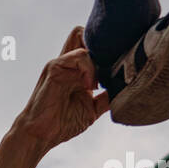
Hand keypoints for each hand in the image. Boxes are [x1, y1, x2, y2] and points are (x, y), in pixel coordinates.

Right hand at [11, 26, 109, 152]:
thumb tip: (128, 89)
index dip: (109, 48)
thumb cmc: (62, 123)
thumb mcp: (93, 109)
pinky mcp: (54, 67)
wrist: (40, 134)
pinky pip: (79, 55)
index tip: (121, 63)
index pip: (93, 44)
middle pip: (85, 32)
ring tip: (98, 82)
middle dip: (103, 42)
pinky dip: (90, 69)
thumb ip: (107, 97)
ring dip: (98, 58)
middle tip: (112, 66)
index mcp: (78, 71)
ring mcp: (61, 63)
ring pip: (84, 37)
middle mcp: (69, 63)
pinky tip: (90, 86)